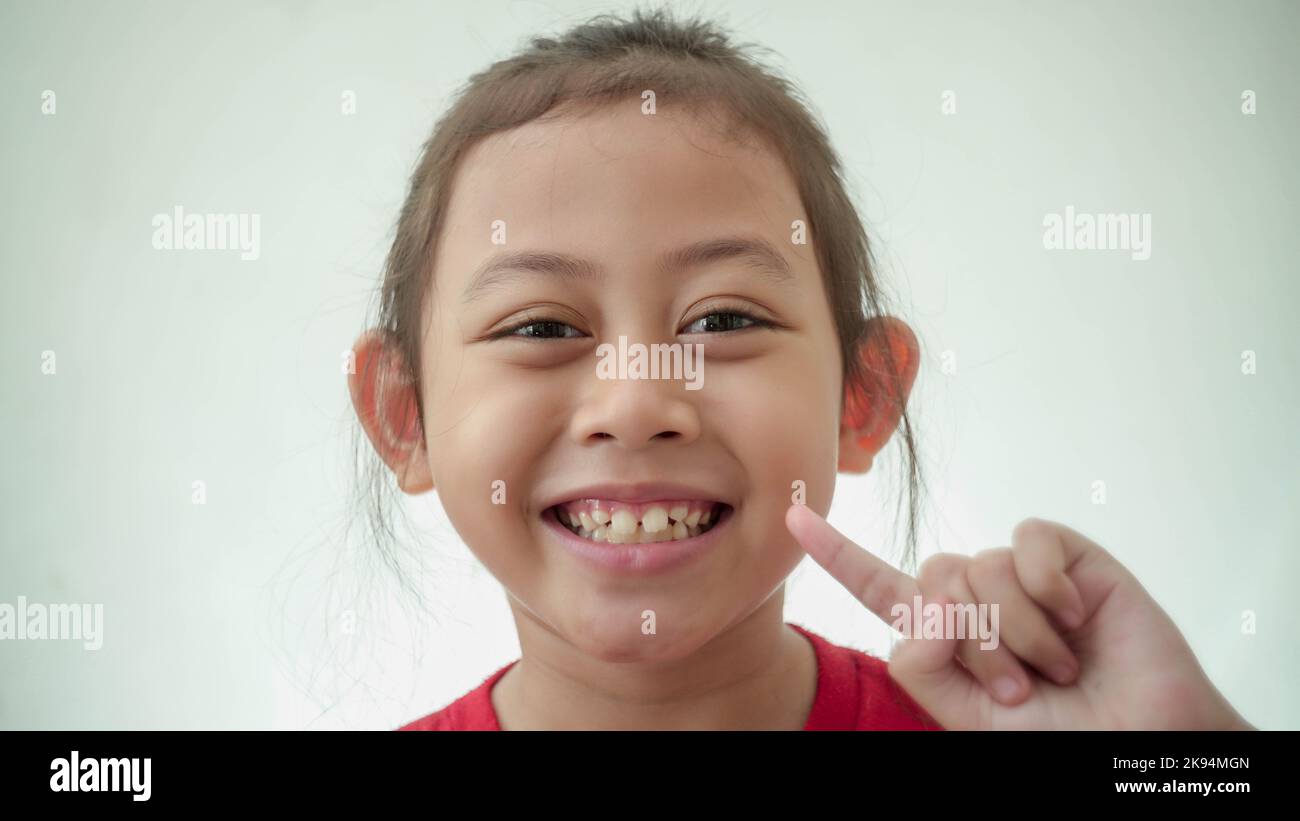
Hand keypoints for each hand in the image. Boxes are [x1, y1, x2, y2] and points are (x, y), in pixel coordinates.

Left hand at [785, 505, 1254, 729]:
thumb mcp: (965, 715)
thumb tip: (928, 607)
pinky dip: (1047, 584)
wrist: (1138, 739)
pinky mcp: (1069, 556)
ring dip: (1019, 631)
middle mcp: (978, 597)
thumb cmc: (1057, 733)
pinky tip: (1076, 616)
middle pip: (932, 577)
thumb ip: (922, 666)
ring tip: (1059, 667)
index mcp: (946, 636)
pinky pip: (1028, 540)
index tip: (794, 516)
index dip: (837, 555)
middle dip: (974, 643)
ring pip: (978, 566)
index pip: (880, 586)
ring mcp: (1022, 574)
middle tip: (1022, 687)